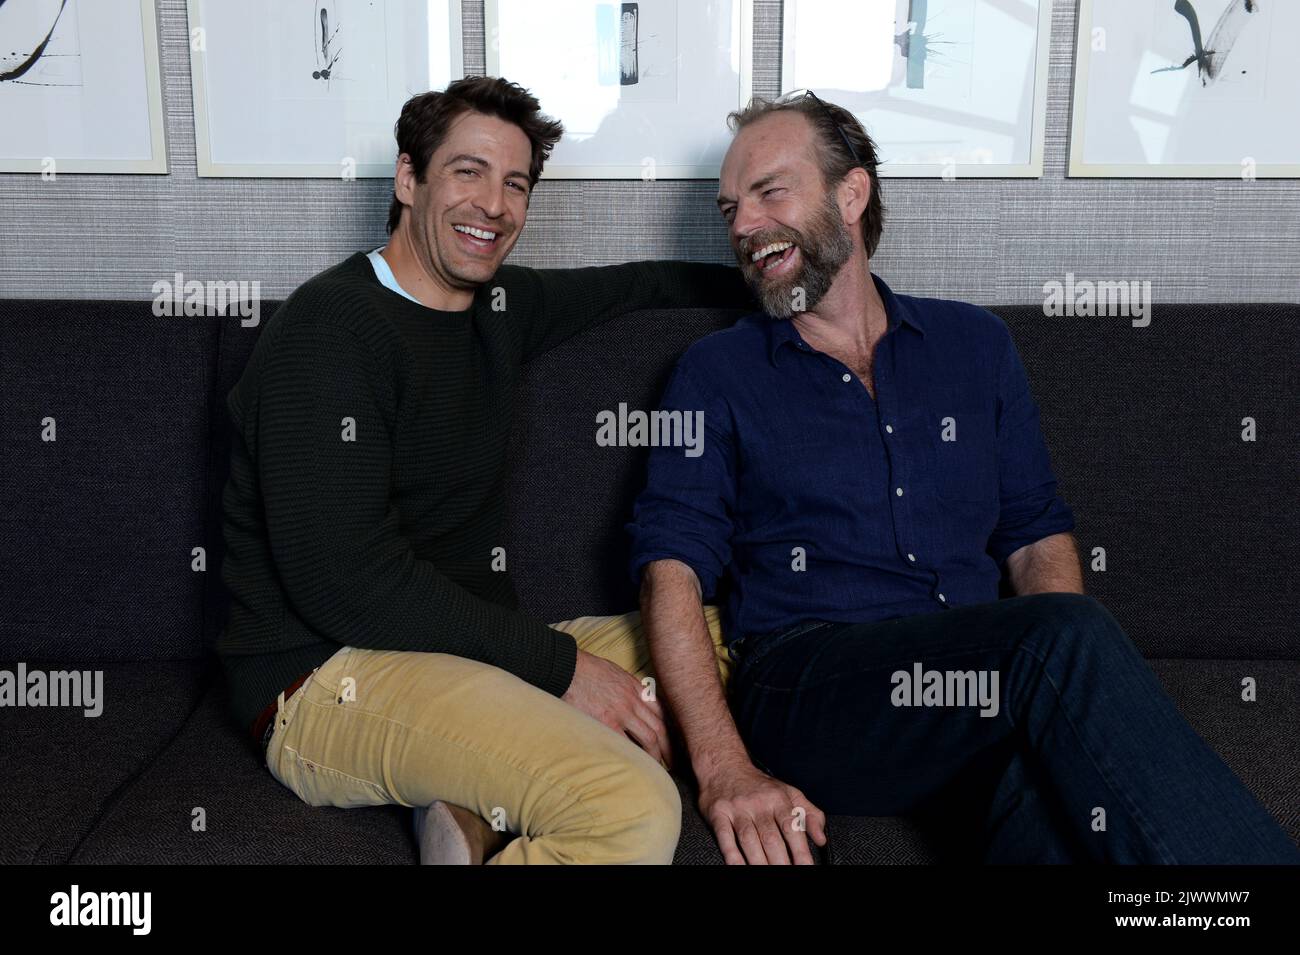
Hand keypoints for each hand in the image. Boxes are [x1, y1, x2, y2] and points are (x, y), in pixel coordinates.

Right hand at [561, 649, 672, 769]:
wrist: (568, 669)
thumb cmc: (586, 669)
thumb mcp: (615, 673)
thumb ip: (627, 687)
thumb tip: (633, 700)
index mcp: (636, 688)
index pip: (661, 711)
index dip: (669, 728)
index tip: (672, 740)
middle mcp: (634, 700)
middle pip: (660, 727)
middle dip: (669, 746)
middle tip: (673, 761)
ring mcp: (622, 712)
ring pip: (649, 738)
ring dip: (656, 755)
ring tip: (658, 767)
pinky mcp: (607, 722)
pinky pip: (627, 744)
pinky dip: (635, 756)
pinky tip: (638, 765)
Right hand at [699, 760, 827, 863]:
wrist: (725, 765)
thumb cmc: (761, 785)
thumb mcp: (790, 792)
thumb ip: (810, 814)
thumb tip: (822, 839)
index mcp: (779, 799)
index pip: (792, 828)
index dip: (800, 851)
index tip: (806, 867)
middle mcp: (758, 803)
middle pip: (771, 838)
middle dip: (780, 862)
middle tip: (786, 875)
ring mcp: (737, 809)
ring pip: (749, 840)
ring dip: (759, 862)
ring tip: (765, 875)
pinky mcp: (718, 813)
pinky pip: (725, 837)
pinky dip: (732, 855)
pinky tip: (738, 867)